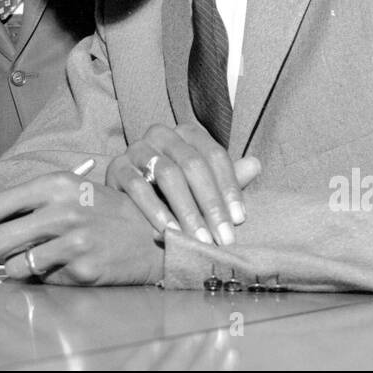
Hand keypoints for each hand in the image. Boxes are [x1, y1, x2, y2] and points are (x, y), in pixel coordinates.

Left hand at [0, 173, 163, 286]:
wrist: (151, 235)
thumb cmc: (106, 213)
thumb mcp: (72, 192)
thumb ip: (31, 204)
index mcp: (55, 184)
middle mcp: (62, 210)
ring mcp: (73, 241)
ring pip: (15, 265)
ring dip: (11, 270)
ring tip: (25, 264)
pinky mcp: (82, 268)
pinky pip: (43, 280)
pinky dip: (41, 278)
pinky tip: (58, 268)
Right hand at [105, 123, 260, 245]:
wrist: (126, 196)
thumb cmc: (173, 190)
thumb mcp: (201, 183)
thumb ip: (226, 177)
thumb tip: (257, 165)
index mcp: (187, 133)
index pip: (214, 155)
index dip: (229, 187)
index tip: (239, 219)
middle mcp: (162, 133)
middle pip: (192, 164)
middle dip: (210, 204)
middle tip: (222, 237)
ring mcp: (137, 148)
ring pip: (167, 174)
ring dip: (186, 210)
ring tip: (198, 239)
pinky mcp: (116, 167)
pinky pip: (137, 186)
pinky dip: (154, 210)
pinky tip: (168, 231)